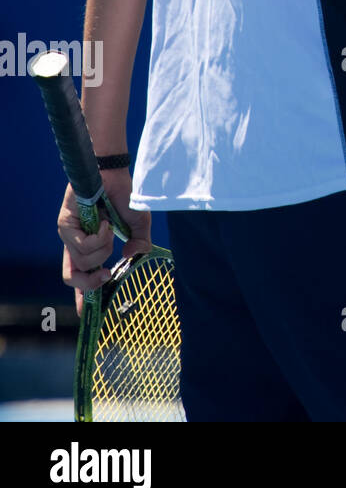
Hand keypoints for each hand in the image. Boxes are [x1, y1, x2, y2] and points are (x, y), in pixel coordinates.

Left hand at [58, 170, 151, 315]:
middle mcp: (75, 244)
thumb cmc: (126, 196)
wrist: (114, 174)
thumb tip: (133, 258)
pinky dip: (98, 237)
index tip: (86, 314)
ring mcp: (68, 236)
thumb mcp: (139, 225)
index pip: (81, 277)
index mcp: (89, 247)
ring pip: (82, 262)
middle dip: (90, 283)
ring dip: (102, 250)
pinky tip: (104, 222)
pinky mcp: (64, 226)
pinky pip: (82, 246)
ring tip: (109, 229)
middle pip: (72, 278)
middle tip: (107, 275)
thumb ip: (139, 245)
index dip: (83, 297)